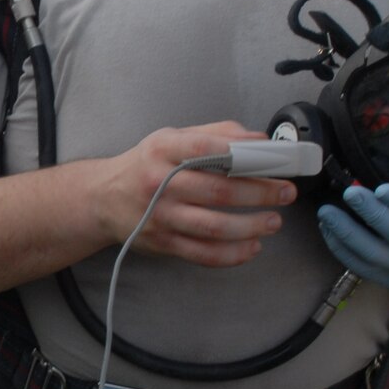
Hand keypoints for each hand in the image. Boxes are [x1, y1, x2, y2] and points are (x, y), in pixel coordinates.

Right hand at [101, 122, 294, 267]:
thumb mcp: (170, 138)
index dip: (241, 153)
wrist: (102, 198)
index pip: (204, 147)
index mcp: (162, 150)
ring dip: (250, 226)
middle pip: (217, 191)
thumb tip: (259, 141)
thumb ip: (214, 135)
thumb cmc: (145, 165)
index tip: (272, 159)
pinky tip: (252, 246)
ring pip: (213, 227)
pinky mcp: (162, 243)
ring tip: (274, 221)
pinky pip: (203, 254)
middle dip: (259, 193)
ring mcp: (160, 217)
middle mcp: (159, 183)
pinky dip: (232, 254)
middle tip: (286, 192)